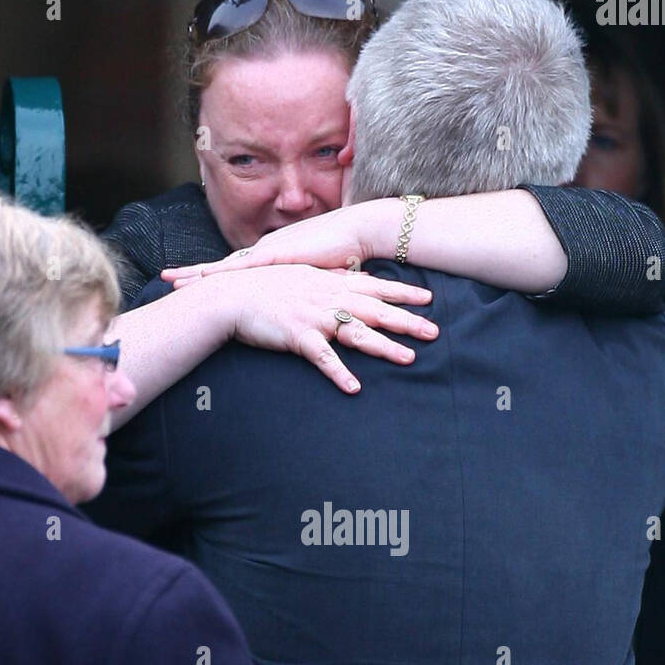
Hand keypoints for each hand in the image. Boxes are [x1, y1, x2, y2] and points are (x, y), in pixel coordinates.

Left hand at [160, 202, 394, 282]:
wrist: (359, 231)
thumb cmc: (343, 253)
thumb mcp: (316, 274)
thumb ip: (302, 285)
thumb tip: (296, 300)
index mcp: (272, 255)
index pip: (234, 268)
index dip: (210, 274)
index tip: (187, 280)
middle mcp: (264, 251)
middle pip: (222, 265)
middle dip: (193, 273)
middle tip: (165, 278)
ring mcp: (268, 252)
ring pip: (225, 266)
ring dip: (198, 274)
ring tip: (173, 281)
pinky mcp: (277, 255)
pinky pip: (243, 268)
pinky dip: (222, 273)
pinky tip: (204, 279)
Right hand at [203, 262, 436, 393]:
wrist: (229, 295)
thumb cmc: (261, 286)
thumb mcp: (299, 276)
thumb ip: (327, 280)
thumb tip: (352, 281)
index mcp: (329, 283)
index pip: (374, 286)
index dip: (402, 293)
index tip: (429, 298)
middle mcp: (326, 297)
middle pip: (375, 310)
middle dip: (407, 321)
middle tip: (435, 332)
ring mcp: (314, 316)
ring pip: (357, 333)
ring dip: (384, 347)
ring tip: (409, 359)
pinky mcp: (297, 335)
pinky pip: (323, 358)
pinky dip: (339, 373)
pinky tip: (355, 388)